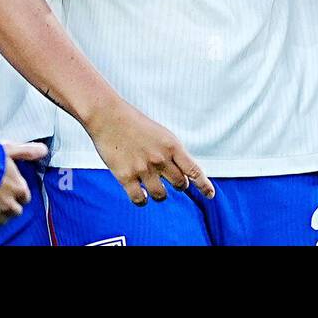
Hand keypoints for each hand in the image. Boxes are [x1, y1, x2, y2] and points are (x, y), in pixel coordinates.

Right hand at [0, 141, 47, 227]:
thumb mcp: (10, 149)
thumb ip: (27, 151)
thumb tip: (44, 150)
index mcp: (18, 187)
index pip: (25, 198)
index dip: (20, 195)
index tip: (15, 192)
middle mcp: (8, 202)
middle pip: (16, 212)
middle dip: (11, 207)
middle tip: (4, 200)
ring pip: (1, 220)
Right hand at [85, 100, 214, 205]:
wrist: (108, 116)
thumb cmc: (134, 123)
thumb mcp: (160, 134)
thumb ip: (172, 153)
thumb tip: (182, 174)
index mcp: (171, 145)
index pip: (194, 170)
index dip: (203, 185)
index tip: (210, 194)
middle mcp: (160, 158)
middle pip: (180, 184)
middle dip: (179, 185)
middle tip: (173, 182)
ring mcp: (143, 169)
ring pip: (161, 195)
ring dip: (160, 195)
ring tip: (154, 187)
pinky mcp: (125, 176)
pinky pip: (139, 199)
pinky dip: (142, 200)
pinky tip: (140, 195)